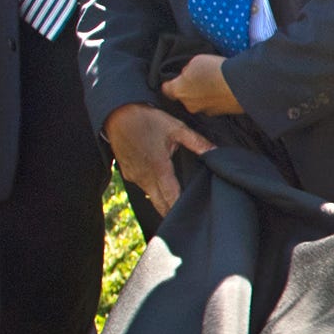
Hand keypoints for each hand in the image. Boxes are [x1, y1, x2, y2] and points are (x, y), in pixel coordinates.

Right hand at [107, 102, 213, 218]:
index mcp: (159, 168)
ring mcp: (135, 177)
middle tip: (189, 218)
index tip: (193, 219)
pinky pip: (144, 189)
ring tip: (180, 206)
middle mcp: (145, 177)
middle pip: (161, 206)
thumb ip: (197, 142)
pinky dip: (154, 193)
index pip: (172, 198)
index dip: (181, 211)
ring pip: (152, 198)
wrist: (117, 114)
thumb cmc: (148, 120)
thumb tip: (216, 152)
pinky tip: (165, 190)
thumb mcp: (176, 128)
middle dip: (173, 213)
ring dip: (164, 203)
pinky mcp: (128, 175)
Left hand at [160, 53, 243, 116]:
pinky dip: (218, 99)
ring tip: (216, 83)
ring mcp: (207, 112)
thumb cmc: (215, 70)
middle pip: (185, 97)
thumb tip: (188, 75)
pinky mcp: (222, 114)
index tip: (175, 78)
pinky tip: (226, 89)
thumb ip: (187, 70)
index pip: (166, 90)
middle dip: (190, 89)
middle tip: (201, 77)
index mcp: (179, 91)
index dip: (170, 83)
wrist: (243, 85)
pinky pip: (216, 105)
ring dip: (206, 95)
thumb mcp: (195, 61)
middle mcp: (190, 106)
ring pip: (201, 102)